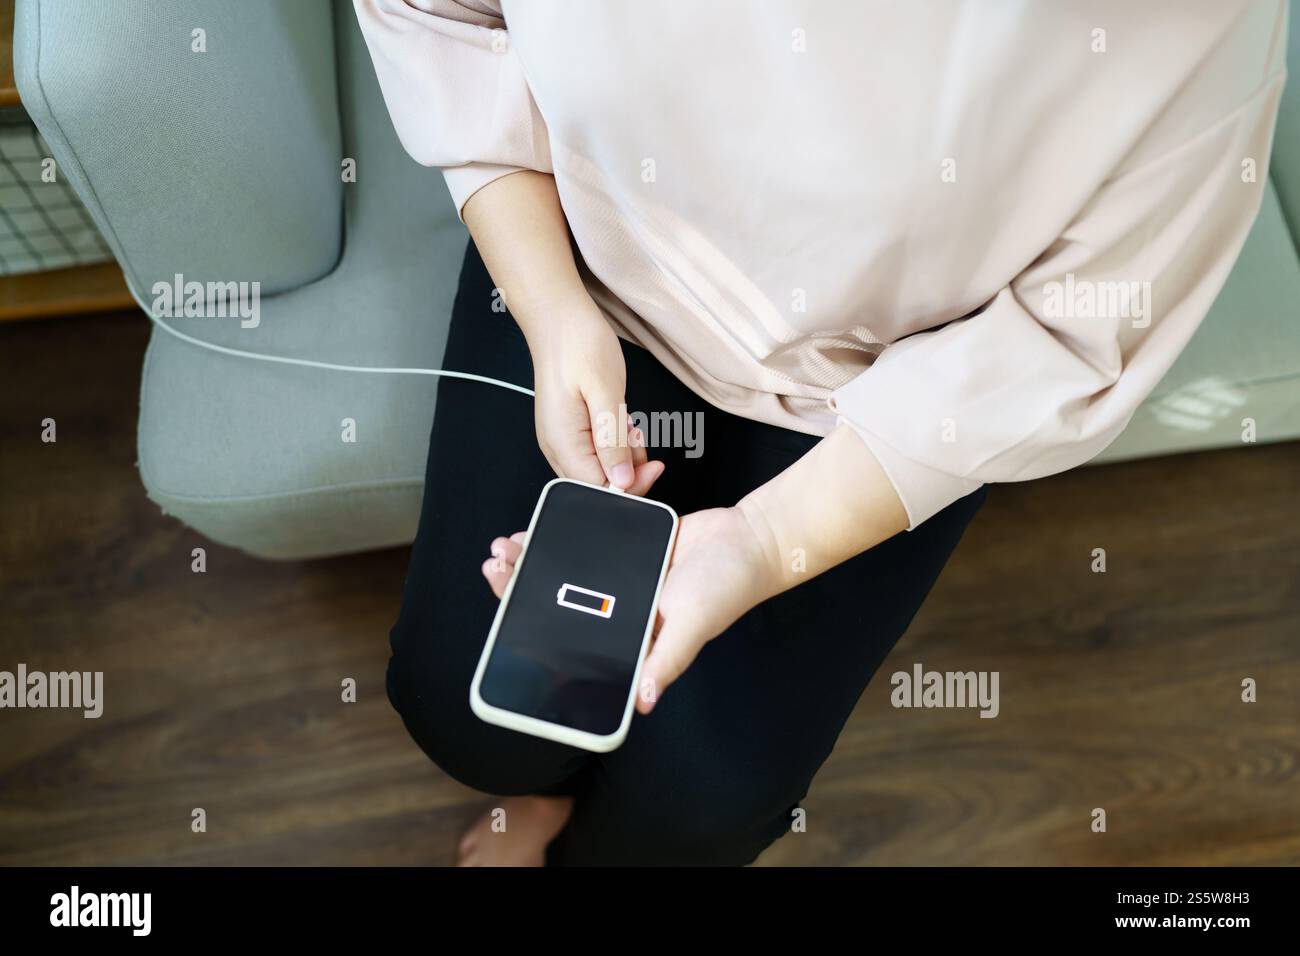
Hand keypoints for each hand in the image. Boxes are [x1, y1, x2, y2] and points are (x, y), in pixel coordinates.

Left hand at [480, 504, 779, 714]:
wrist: (751, 538)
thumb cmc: (727, 589)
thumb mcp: (693, 625)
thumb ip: (666, 661)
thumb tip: (642, 703)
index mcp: (630, 637)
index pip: (569, 636)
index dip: (532, 621)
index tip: (503, 596)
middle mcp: (621, 612)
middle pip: (560, 601)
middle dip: (523, 584)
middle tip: (496, 562)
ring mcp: (623, 580)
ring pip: (568, 571)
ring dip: (537, 558)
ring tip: (508, 543)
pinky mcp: (631, 548)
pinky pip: (590, 542)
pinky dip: (566, 533)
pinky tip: (542, 524)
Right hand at [526, 297, 662, 494]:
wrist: (559, 319)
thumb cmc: (579, 345)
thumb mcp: (606, 393)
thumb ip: (613, 441)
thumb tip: (623, 481)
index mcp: (563, 443)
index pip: (598, 489)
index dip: (630, 485)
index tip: (654, 467)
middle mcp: (558, 448)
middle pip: (598, 484)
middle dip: (628, 470)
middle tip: (640, 437)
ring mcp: (562, 440)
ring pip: (600, 469)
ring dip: (624, 454)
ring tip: (629, 423)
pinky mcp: (570, 431)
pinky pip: (597, 452)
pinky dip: (615, 443)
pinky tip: (620, 422)